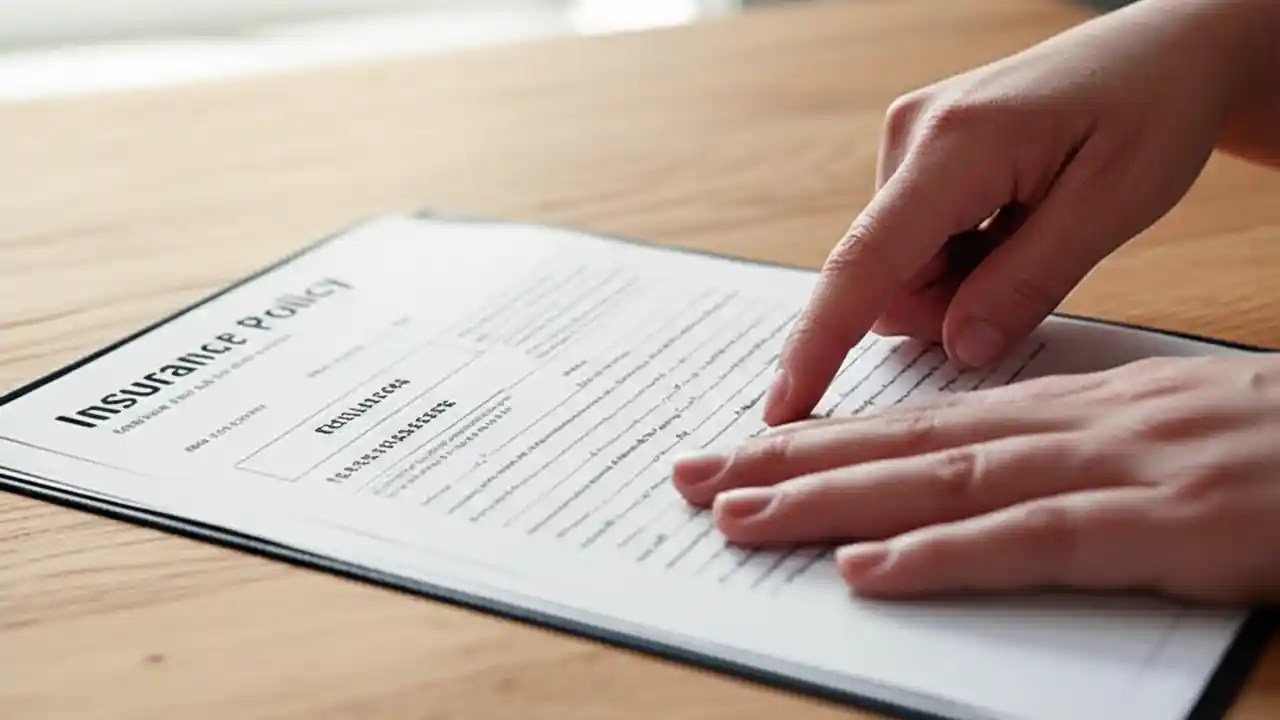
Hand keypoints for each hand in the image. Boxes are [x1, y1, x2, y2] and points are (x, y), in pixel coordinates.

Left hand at [674, 356, 1279, 602]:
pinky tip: (872, 571)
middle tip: (694, 476)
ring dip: (833, 501)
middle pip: (902, 442)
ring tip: (741, 515)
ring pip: (943, 481)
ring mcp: (1114, 469)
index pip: (916, 420)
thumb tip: (972, 475)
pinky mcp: (1162, 524)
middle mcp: (1071, 427)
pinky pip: (1035, 540)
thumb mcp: (1154, 435)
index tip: (742, 450)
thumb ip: (1063, 452)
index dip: (821, 436)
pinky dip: (946, 555)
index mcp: (1068, 409)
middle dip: (789, 461)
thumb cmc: (1274, 447)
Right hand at [763, 0, 1276, 424]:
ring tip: (1034, 231)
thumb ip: (1027, 283)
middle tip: (1037, 266)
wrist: (1165, 46)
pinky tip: (1015, 218)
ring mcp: (907, 140)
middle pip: (888, 276)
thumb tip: (957, 348)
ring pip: (903, 265)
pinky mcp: (915, 152)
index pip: (867, 260)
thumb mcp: (1113, 206)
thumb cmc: (1152, 107)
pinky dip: (963, 255)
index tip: (781, 408)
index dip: (820, 341)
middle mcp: (910, 135)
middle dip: (948, 305)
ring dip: (961, 280)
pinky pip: (915, 239)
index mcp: (957, 144)